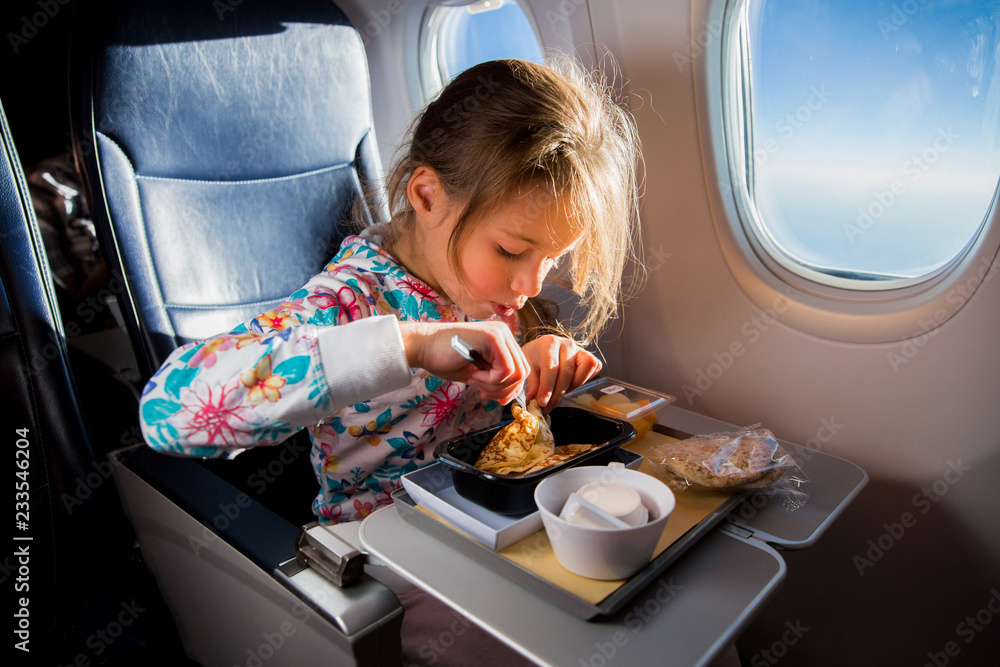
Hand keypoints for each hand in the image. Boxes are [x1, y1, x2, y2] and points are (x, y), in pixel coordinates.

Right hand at [398, 321, 528, 403]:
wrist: (423, 347)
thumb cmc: (444, 360)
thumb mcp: (476, 373)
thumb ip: (494, 381)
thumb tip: (509, 397)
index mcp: (502, 341)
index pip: (520, 370)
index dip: (508, 389)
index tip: (487, 395)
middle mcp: (505, 334)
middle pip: (522, 373)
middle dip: (504, 390)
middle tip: (482, 392)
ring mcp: (500, 333)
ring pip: (517, 373)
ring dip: (495, 386)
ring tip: (475, 381)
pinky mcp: (493, 337)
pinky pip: (505, 370)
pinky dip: (490, 381)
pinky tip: (473, 376)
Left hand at [520, 335, 601, 411]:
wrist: (540, 349)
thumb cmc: (533, 357)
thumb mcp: (527, 368)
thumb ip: (531, 384)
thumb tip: (534, 400)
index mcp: (549, 343)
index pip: (551, 367)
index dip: (547, 388)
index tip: (542, 403)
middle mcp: (567, 344)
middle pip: (567, 373)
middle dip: (557, 395)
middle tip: (546, 408)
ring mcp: (580, 349)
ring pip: (585, 370)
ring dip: (572, 387)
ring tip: (558, 394)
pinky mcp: (588, 356)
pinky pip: (594, 369)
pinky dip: (583, 380)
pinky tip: (569, 386)